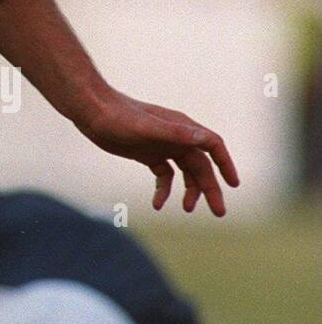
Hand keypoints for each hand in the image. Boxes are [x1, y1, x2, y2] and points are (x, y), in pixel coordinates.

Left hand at [76, 88, 238, 215]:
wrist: (90, 110)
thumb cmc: (118, 116)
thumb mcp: (147, 128)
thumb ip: (176, 134)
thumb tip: (206, 139)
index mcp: (181, 128)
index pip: (213, 145)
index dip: (226, 163)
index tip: (233, 184)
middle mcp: (175, 137)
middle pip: (201, 166)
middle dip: (210, 188)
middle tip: (218, 213)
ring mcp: (161, 146)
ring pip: (184, 172)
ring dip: (189, 191)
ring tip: (186, 209)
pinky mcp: (146, 154)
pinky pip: (163, 175)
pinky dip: (164, 189)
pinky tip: (157, 204)